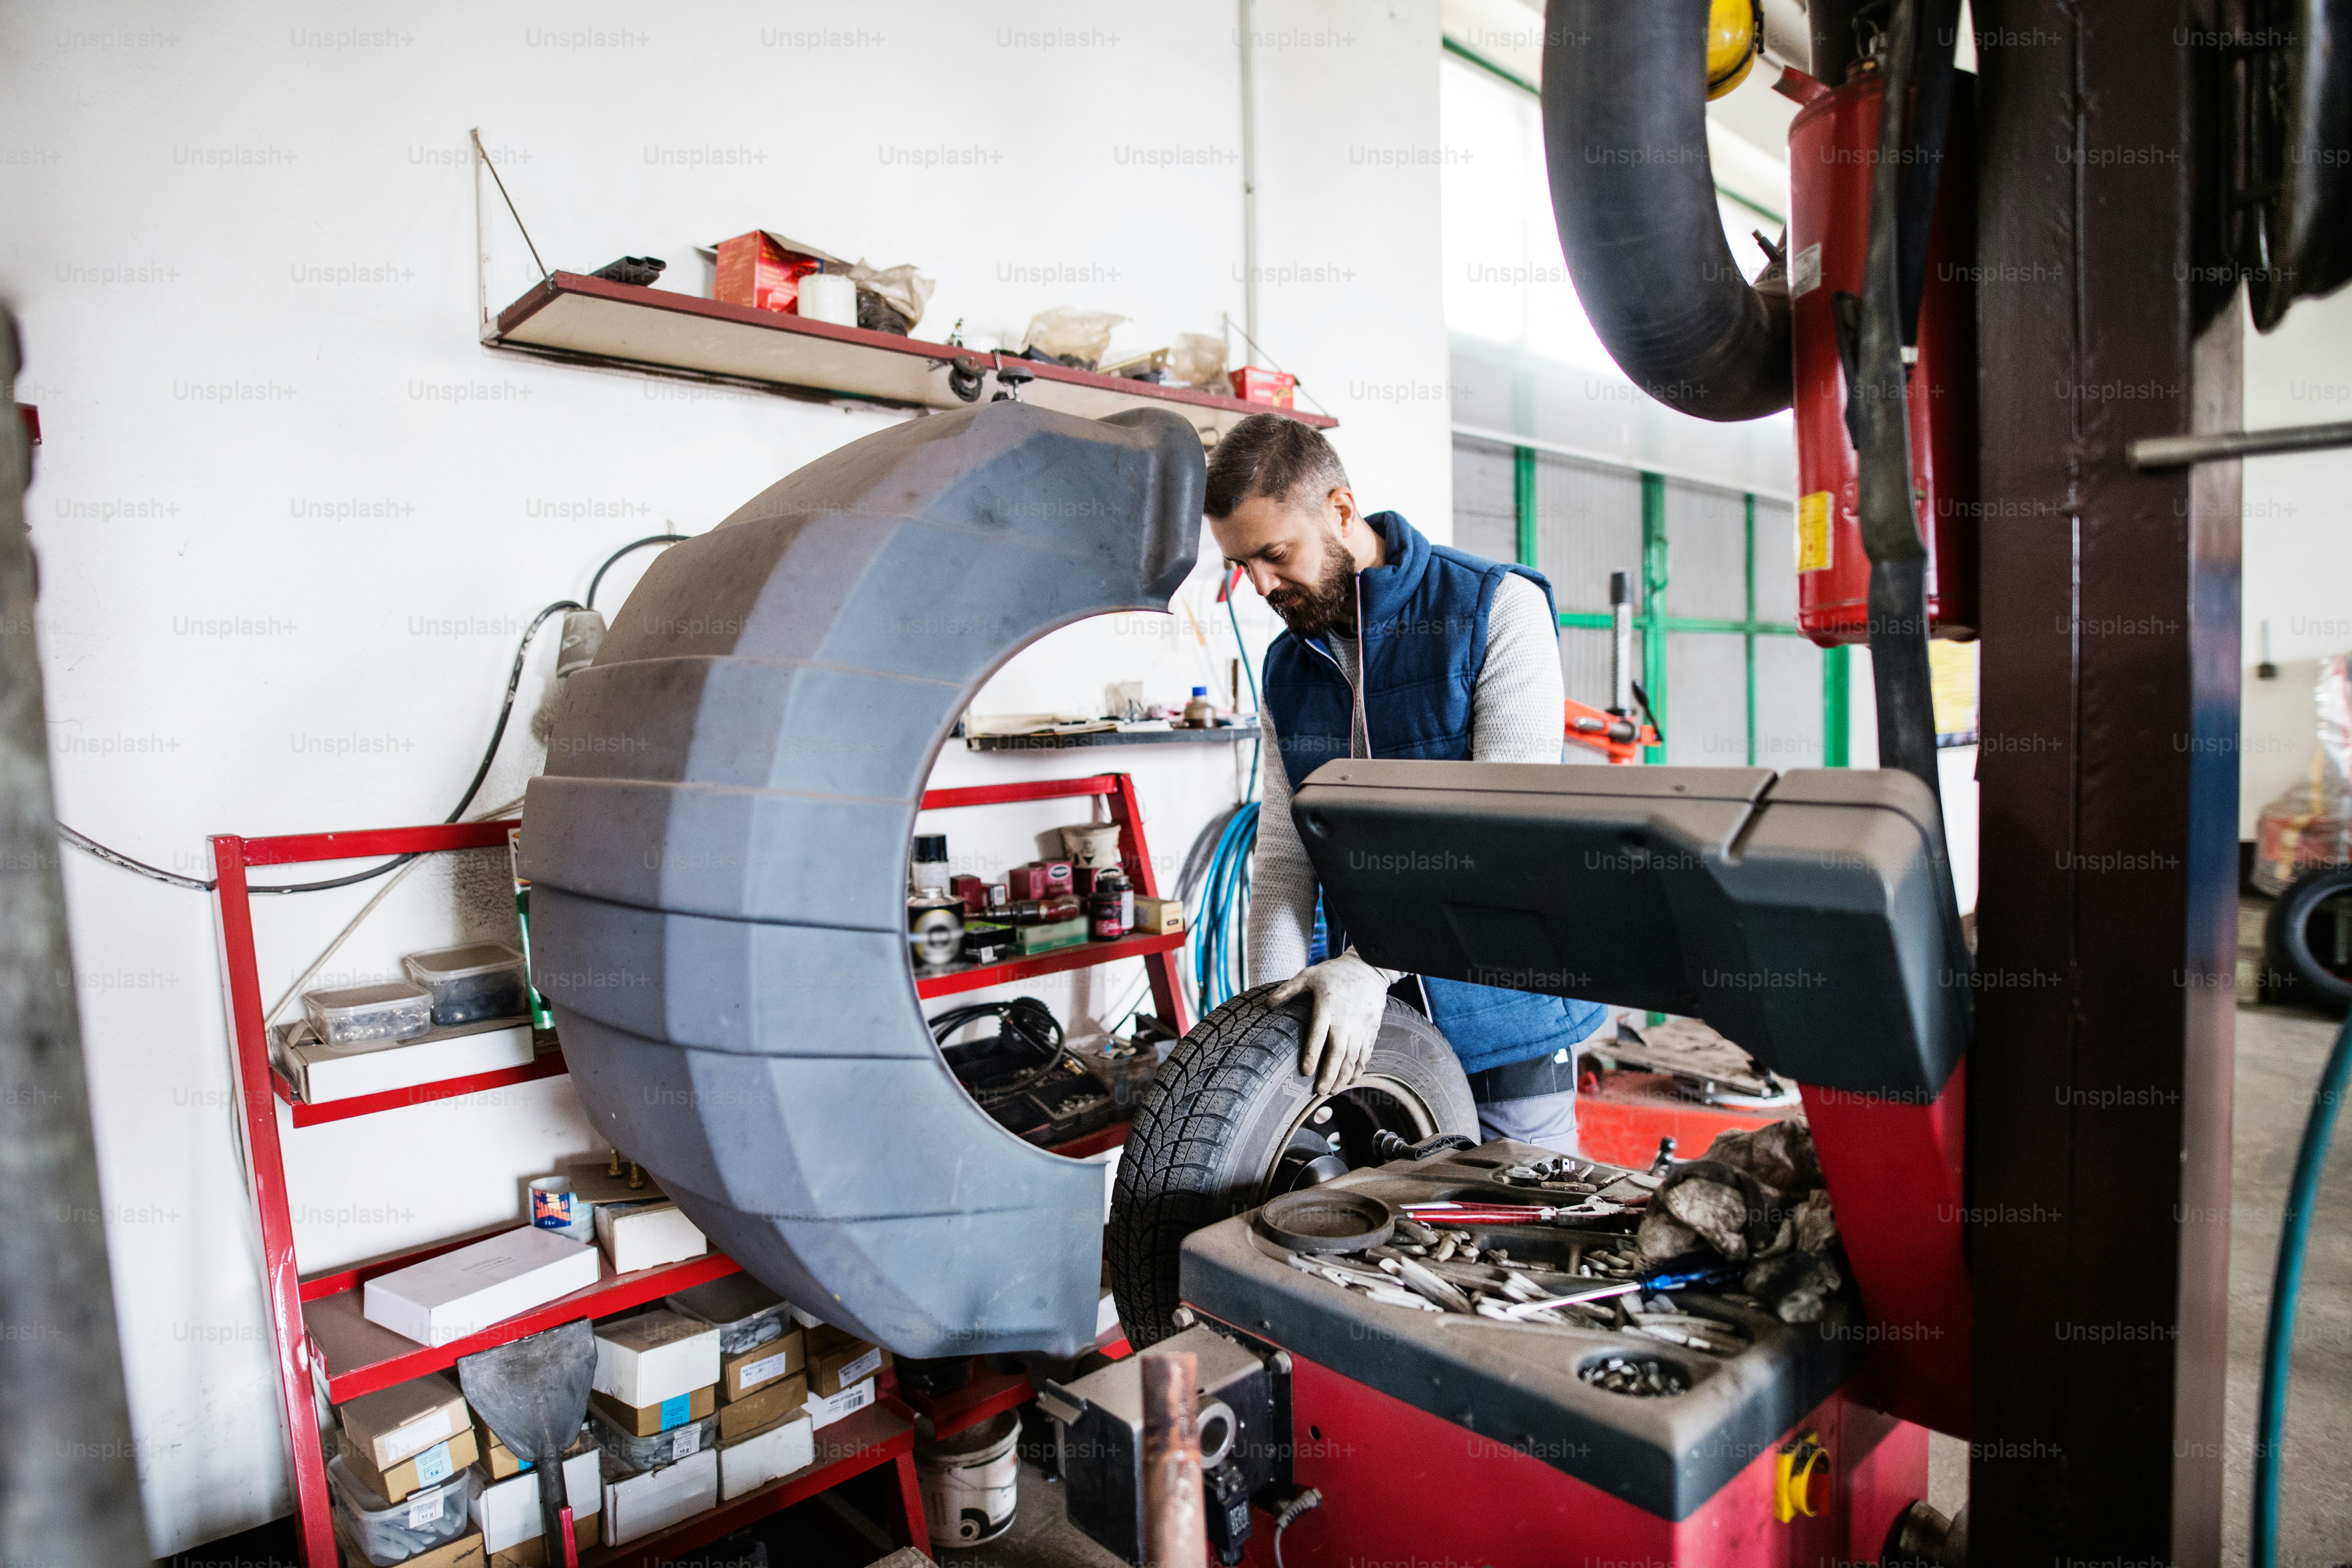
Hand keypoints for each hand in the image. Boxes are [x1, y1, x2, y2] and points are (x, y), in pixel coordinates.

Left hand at [1267, 950, 1387, 1093]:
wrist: (1369, 968)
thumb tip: (1266, 1005)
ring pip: (1353, 1056)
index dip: (1313, 1054)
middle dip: (1329, 1074)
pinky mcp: (1372, 1029)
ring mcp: (1361, 1025)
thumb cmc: (1333, 973)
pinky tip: (1350, 1080)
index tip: (1305, 1072)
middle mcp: (1346, 1018)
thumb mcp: (1308, 975)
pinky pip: (1366, 1053)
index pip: (1319, 1034)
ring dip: (1343, 1076)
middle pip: (1338, 1051)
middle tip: (1319, 1092)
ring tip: (1332, 1091)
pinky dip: (1359, 1068)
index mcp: (1327, 1006)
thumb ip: (1287, 990)